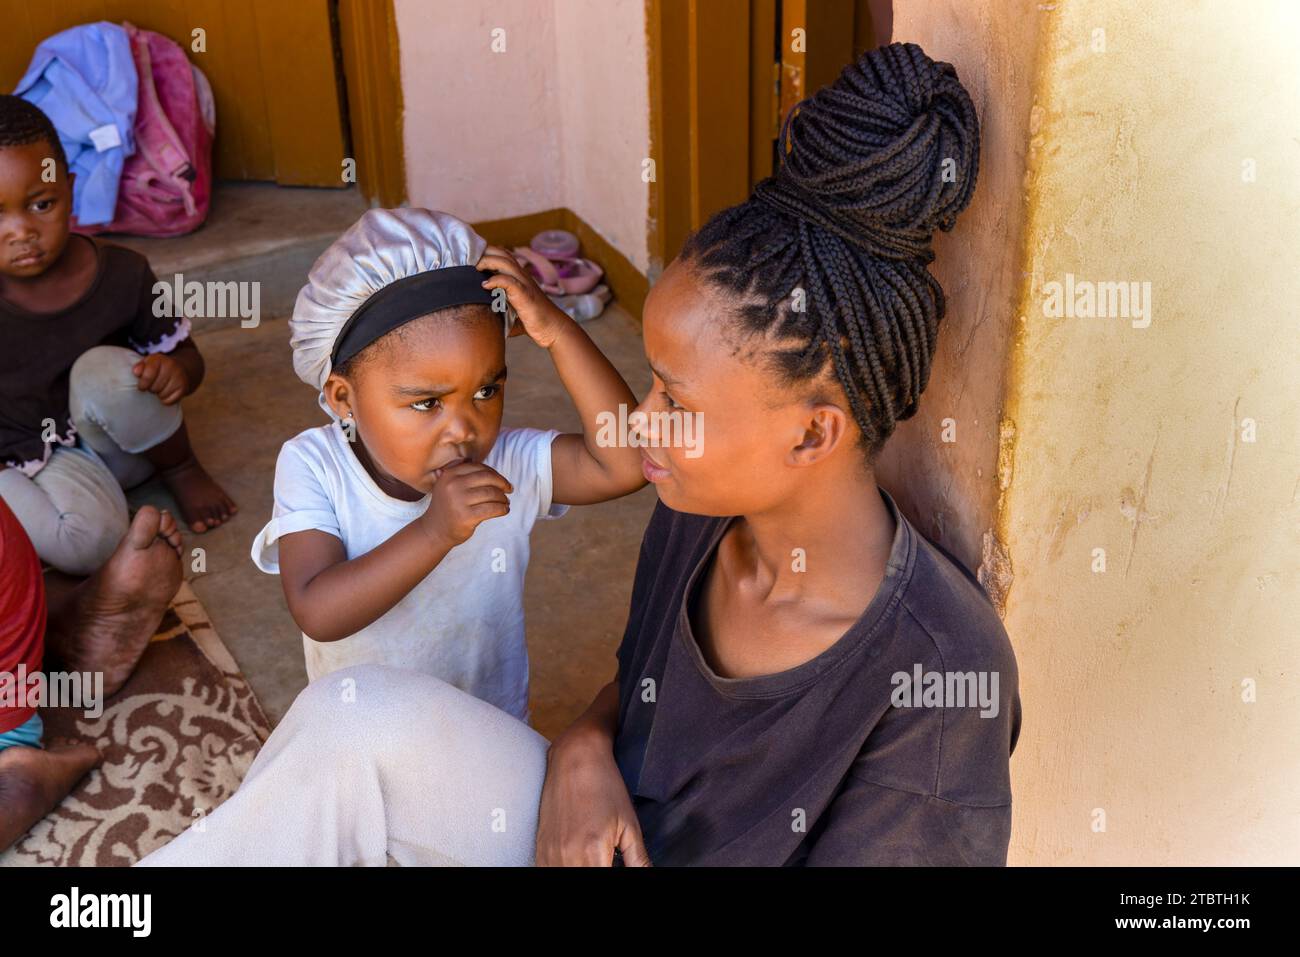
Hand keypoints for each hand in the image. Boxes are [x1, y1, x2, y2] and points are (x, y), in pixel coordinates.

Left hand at [132, 353, 188, 404]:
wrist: (181, 370)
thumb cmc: (159, 368)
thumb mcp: (148, 363)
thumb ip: (139, 367)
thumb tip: (136, 372)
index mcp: (159, 359)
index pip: (148, 376)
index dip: (143, 384)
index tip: (142, 386)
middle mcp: (171, 366)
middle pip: (154, 387)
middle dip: (151, 388)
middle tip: (153, 385)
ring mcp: (179, 377)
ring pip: (162, 395)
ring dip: (158, 394)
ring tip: (160, 388)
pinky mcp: (184, 388)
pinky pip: (169, 401)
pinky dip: (166, 400)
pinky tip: (167, 392)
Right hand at [417, 461, 512, 547]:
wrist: (435, 530)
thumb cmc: (448, 506)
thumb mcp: (448, 485)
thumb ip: (465, 474)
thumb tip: (493, 472)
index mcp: (450, 474)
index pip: (479, 468)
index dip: (494, 473)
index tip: (502, 481)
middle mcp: (453, 485)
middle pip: (487, 478)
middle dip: (502, 483)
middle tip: (509, 489)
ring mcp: (459, 501)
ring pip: (492, 493)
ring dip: (503, 498)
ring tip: (506, 502)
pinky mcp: (467, 516)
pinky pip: (492, 509)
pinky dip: (502, 509)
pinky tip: (505, 510)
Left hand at [476, 244, 573, 348]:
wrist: (552, 328)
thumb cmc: (532, 321)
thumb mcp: (510, 309)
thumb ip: (496, 305)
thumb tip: (476, 313)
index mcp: (518, 276)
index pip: (502, 255)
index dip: (486, 252)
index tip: (469, 257)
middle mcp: (522, 275)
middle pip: (502, 253)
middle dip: (483, 252)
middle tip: (466, 258)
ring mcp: (524, 283)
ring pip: (505, 262)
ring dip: (487, 262)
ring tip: (473, 267)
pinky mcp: (525, 295)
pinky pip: (509, 281)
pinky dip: (496, 280)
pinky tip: (485, 285)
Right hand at [535, 726, 651, 865]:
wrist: (575, 758)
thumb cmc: (604, 786)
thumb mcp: (629, 824)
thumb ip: (638, 859)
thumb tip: (647, 874)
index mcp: (593, 853)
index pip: (603, 880)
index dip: (612, 872)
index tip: (615, 863)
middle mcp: (567, 857)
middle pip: (583, 879)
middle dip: (600, 869)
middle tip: (609, 859)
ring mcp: (550, 853)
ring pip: (565, 877)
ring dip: (583, 870)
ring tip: (597, 857)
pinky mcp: (540, 848)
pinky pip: (548, 869)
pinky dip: (566, 868)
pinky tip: (579, 859)